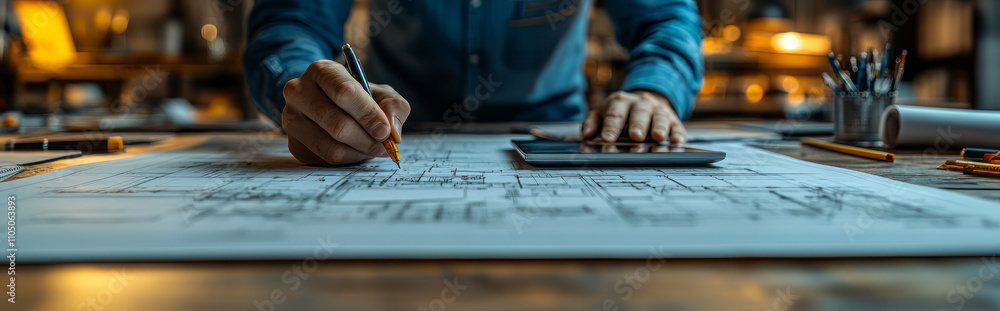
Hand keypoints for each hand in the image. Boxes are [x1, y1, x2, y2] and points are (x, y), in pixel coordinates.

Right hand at [282, 60, 409, 165]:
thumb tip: (392, 132)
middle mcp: (299, 92)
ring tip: (371, 147)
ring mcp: (292, 119)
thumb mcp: (381, 94)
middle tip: (383, 145)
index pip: (344, 93)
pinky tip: (355, 150)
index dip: (368, 114)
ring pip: (332, 147)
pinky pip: (326, 160)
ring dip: (359, 152)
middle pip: (337, 124)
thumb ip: (394, 106)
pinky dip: (348, 159)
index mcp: (321, 71)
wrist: (330, 107)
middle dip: (367, 139)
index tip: (385, 131)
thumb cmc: (360, 98)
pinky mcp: (293, 144)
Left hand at [581, 90, 686, 143]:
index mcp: (621, 102)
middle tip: (636, 136)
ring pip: (660, 117)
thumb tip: (586, 134)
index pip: (615, 114)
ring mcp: (658, 111)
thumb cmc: (620, 112)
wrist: (646, 101)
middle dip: (638, 124)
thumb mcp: (603, 113)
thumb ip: (593, 122)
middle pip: (640, 113)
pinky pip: (677, 125)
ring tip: (658, 137)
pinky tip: (677, 141)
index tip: (608, 138)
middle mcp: (641, 103)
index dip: (611, 126)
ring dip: (660, 127)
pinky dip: (678, 133)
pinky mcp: (673, 119)